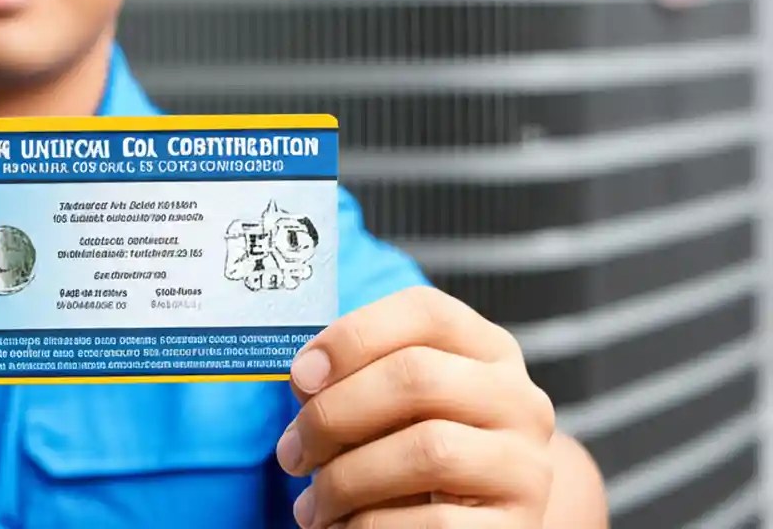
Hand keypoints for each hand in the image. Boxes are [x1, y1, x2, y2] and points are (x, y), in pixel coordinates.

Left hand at [277, 286, 555, 527]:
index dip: (353, 336)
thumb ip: (354, 381)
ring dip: (346, 480)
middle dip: (334, 415)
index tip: (300, 376)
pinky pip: (434, 523)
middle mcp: (518, 398)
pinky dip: (370, 527)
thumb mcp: (390, 406)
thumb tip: (306, 380)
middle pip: (417, 376)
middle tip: (292, 453)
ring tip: (313, 505)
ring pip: (428, 451)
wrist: (474, 526)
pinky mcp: (516, 525)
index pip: (425, 312)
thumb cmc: (413, 456)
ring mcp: (526, 464)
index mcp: (487, 350)